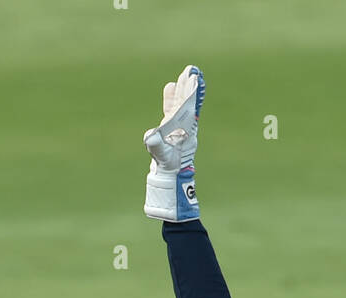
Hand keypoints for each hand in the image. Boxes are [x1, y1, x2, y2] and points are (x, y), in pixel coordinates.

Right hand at [143, 65, 204, 221]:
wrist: (170, 179)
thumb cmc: (168, 168)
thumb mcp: (161, 157)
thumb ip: (156, 145)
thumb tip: (151, 136)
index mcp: (184, 131)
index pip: (188, 108)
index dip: (190, 93)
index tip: (194, 80)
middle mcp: (183, 126)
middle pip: (187, 102)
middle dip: (188, 87)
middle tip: (192, 70)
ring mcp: (177, 126)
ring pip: (180, 103)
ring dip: (182, 89)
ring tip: (185, 74)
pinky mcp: (170, 129)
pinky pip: (172, 109)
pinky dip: (171, 98)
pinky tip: (171, 86)